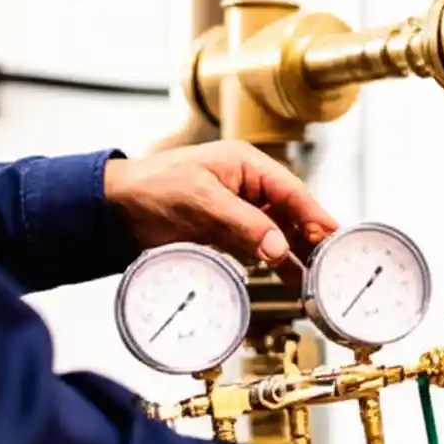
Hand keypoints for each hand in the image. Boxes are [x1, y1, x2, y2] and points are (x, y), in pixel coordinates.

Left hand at [104, 140, 337, 271]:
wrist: (112, 209)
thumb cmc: (150, 188)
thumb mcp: (201, 202)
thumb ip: (242, 224)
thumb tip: (277, 247)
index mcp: (244, 165)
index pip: (290, 191)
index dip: (313, 215)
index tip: (332, 237)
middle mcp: (245, 186)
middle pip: (289, 213)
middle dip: (309, 238)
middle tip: (329, 263)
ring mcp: (236, 210)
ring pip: (275, 233)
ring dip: (293, 254)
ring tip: (313, 277)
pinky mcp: (224, 232)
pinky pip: (256, 247)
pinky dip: (271, 262)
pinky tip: (285, 277)